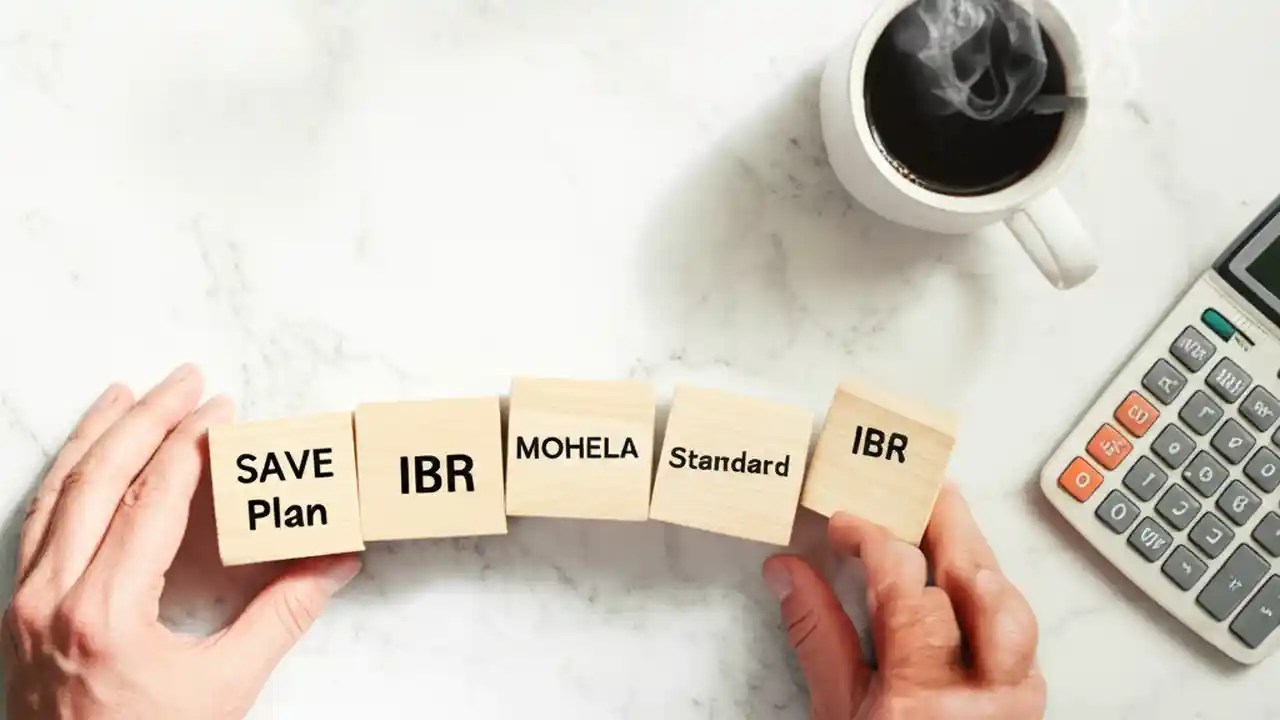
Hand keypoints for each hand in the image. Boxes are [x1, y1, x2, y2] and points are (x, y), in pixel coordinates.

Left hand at [4, 365, 361, 718]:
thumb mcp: (226, 689)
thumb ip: (283, 616)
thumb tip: (335, 561)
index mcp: (106, 611)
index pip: (152, 497)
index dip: (190, 444)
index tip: (221, 411)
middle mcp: (54, 596)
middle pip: (99, 477)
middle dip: (145, 418)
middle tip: (186, 379)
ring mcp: (28, 601)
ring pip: (57, 492)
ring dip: (96, 434)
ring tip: (127, 392)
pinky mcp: (20, 610)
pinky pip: (37, 521)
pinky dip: (63, 476)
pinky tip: (83, 457)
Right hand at [763, 486, 1043, 719]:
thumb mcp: (835, 716)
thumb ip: (817, 637)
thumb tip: (788, 571)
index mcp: (917, 698)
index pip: (905, 588)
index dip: (875, 538)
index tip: (847, 521)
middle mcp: (978, 698)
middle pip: (975, 585)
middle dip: (948, 524)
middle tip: (922, 484)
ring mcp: (1013, 703)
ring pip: (1014, 609)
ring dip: (982, 558)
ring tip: (952, 522)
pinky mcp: (1028, 705)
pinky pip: (1024, 637)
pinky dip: (998, 598)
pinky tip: (973, 576)